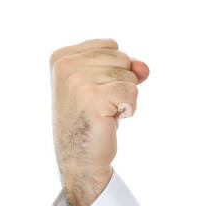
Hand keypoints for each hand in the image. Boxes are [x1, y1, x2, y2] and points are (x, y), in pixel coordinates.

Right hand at [50, 38, 149, 205]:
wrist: (80, 159)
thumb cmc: (91, 119)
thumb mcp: (105, 85)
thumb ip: (126, 67)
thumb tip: (143, 67)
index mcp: (61, 58)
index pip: (111, 46)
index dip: (113, 70)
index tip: (95, 92)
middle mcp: (65, 66)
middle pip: (122, 58)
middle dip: (120, 83)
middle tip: (101, 105)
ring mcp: (76, 82)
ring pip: (129, 75)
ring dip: (124, 98)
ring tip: (104, 113)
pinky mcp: (92, 99)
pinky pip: (131, 91)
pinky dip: (129, 108)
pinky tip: (110, 120)